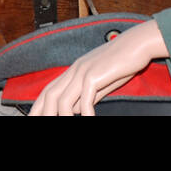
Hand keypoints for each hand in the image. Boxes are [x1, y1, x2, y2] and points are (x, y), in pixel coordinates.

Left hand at [29, 20, 168, 115]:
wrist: (138, 44)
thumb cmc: (123, 62)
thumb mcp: (102, 82)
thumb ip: (88, 95)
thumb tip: (78, 110)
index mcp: (74, 71)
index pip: (48, 90)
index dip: (38, 107)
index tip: (33, 118)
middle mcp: (74, 70)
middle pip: (49, 95)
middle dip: (43, 114)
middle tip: (39, 125)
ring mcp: (83, 71)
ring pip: (62, 100)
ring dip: (63, 118)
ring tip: (67, 126)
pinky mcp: (95, 74)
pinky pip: (85, 98)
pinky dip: (86, 113)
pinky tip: (90, 119)